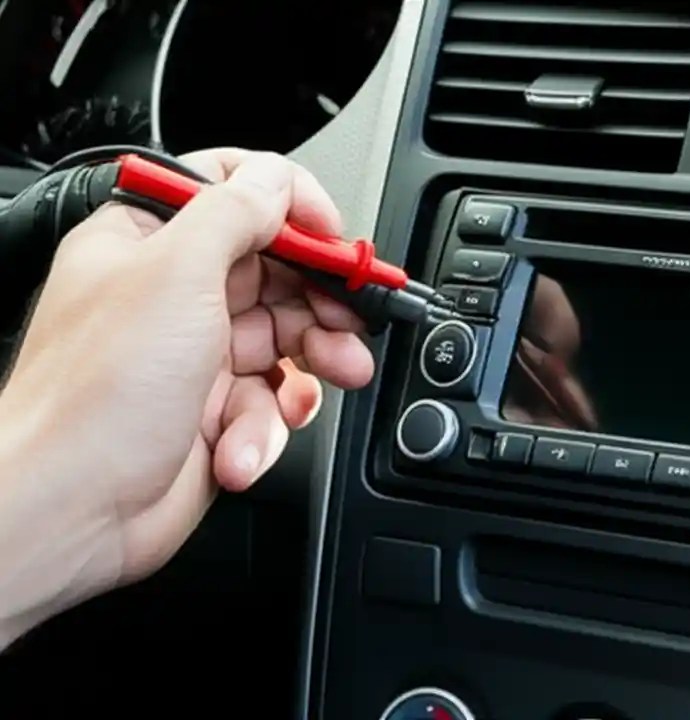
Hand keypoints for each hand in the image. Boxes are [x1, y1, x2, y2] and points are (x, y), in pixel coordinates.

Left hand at [0, 149, 373, 644]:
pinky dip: (270, 424)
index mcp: (148, 242)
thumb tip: (277, 180)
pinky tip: (246, 439)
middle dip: (322, 297)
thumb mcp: (176, 274)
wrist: (72, 510)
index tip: (333, 235)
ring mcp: (193, 355)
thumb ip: (236, 213)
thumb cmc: (95, 395)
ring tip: (336, 374)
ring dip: (316, 360)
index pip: (231, 193)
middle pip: (276, 270)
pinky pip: (271, 402)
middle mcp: (170, 294)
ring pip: (286, 339)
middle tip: (353, 315)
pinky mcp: (212, 413)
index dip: (290, 207)